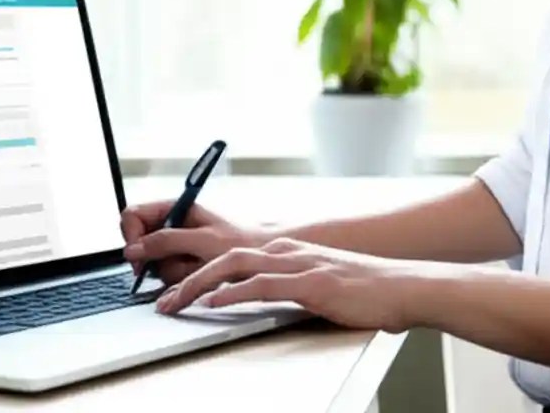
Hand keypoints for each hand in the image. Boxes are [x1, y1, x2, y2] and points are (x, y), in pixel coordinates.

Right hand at [120, 200, 268, 284]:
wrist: (265, 259)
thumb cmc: (242, 242)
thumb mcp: (203, 240)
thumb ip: (166, 242)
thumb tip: (133, 249)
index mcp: (174, 208)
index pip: (133, 215)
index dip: (131, 235)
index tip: (138, 255)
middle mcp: (172, 226)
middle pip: (140, 244)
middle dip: (156, 260)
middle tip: (176, 265)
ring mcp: (176, 247)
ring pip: (154, 265)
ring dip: (174, 272)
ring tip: (199, 266)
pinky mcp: (183, 266)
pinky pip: (168, 278)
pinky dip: (182, 281)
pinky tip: (200, 274)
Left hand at [154, 237, 449, 331]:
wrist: (400, 288)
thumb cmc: (358, 289)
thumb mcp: (309, 282)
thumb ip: (277, 285)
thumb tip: (242, 297)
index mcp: (279, 249)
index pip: (222, 247)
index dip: (186, 254)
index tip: (157, 268)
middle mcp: (281, 250)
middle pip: (217, 253)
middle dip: (177, 265)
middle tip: (149, 284)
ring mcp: (295, 265)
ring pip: (232, 267)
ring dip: (196, 285)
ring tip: (171, 302)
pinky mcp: (310, 284)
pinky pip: (263, 287)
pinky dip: (234, 294)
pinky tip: (214, 303)